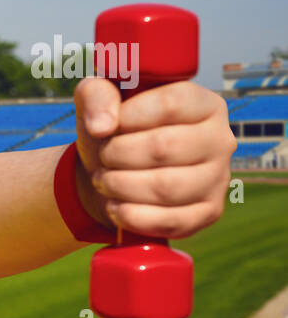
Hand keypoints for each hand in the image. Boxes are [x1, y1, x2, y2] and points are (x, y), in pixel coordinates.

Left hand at [73, 76, 236, 237]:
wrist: (116, 172)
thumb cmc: (114, 130)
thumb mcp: (98, 102)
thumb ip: (95, 96)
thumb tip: (102, 125)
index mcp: (204, 103)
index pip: (170, 104)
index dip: (127, 117)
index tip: (106, 127)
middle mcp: (221, 139)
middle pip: (163, 147)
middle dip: (117, 155)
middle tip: (102, 158)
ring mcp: (219, 178)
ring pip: (165, 187)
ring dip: (120, 186)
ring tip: (104, 180)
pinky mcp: (208, 213)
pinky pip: (170, 221)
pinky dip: (131, 216)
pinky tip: (115, 206)